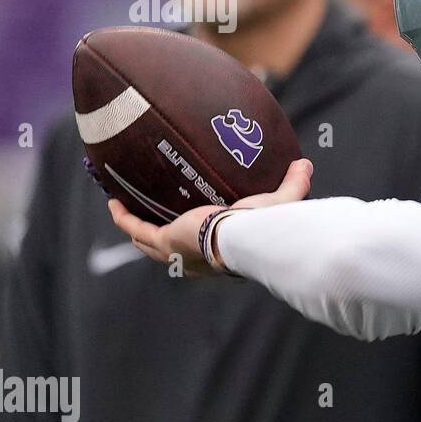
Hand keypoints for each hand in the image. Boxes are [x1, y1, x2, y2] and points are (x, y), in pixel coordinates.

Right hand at [108, 158, 313, 274]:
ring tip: (124, 209)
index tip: (194, 221)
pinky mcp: (165, 241)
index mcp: (221, 253)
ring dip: (136, 227)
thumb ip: (293, 184)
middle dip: (158, 235)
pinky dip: (125, 218)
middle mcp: (197, 258)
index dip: (197, 238)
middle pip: (171, 249)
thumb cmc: (264, 227)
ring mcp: (178, 252)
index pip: (206, 248)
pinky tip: (114, 203)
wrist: (246, 238)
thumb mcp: (279, 202)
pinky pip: (137, 229)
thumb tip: (305, 163)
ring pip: (148, 242)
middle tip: (150, 215)